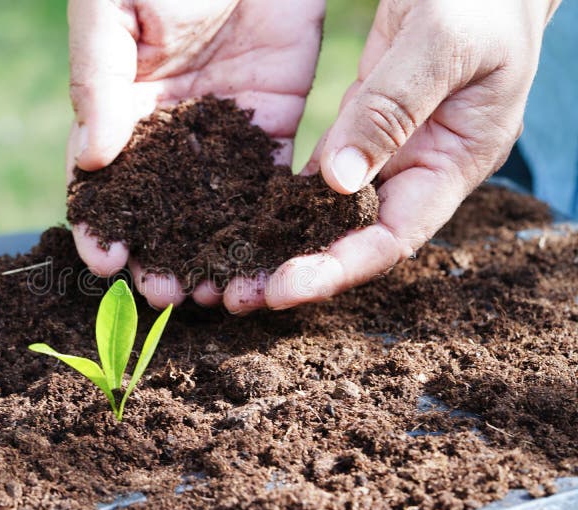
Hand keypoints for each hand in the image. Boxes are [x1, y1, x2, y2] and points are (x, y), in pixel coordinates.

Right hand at [67, 0, 324, 308]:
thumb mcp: (111, 9)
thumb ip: (97, 79)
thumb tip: (93, 161)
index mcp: (119, 106)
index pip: (101, 180)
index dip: (100, 223)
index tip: (106, 262)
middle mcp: (167, 130)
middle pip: (158, 208)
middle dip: (160, 254)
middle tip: (166, 295)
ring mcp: (220, 130)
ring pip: (213, 206)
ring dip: (213, 254)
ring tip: (217, 295)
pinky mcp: (271, 120)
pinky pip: (269, 179)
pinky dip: (267, 223)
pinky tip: (266, 259)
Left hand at [240, 0, 560, 312]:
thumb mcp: (441, 41)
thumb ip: (393, 108)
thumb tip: (339, 182)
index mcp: (454, 162)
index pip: (394, 236)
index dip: (339, 268)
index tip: (283, 288)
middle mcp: (418, 168)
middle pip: (355, 236)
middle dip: (299, 268)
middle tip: (238, 292)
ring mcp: (388, 150)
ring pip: (331, 210)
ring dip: (284, 239)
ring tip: (230, 265)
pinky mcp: (361, 127)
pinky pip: (320, 171)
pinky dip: (283, 196)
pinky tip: (244, 216)